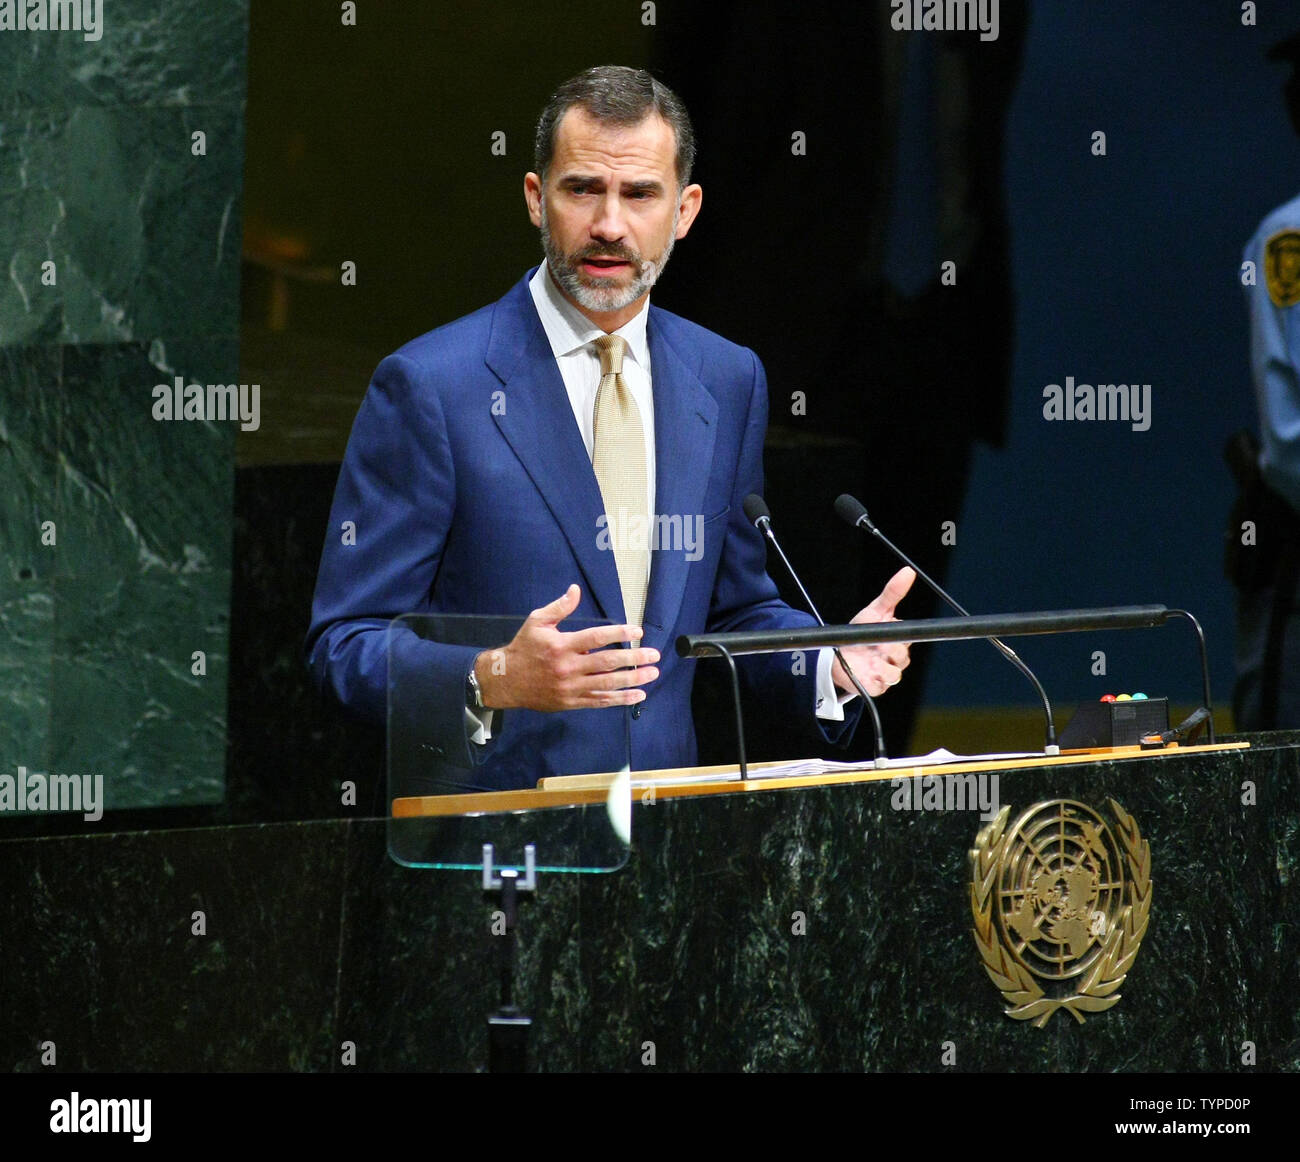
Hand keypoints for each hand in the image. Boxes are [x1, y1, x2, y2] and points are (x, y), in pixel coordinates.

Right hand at [474, 584, 659, 710]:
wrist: (506, 681)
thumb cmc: (524, 648)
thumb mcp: (536, 622)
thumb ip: (559, 607)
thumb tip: (575, 589)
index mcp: (562, 645)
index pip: (596, 638)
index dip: (619, 633)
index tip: (637, 631)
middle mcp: (569, 667)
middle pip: (607, 662)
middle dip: (634, 658)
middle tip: (654, 655)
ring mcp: (571, 687)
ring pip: (607, 684)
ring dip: (633, 680)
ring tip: (652, 674)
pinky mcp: (572, 702)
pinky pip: (600, 701)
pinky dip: (620, 699)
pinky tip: (637, 695)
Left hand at [831, 566, 914, 696]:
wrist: (836, 653)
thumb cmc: (859, 632)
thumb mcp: (875, 610)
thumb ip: (892, 593)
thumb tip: (908, 572)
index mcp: (898, 641)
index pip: (908, 640)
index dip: (902, 638)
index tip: (894, 632)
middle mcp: (895, 659)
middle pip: (902, 658)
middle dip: (891, 651)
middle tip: (878, 646)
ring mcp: (885, 674)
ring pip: (894, 674)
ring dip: (882, 667)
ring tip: (869, 660)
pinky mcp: (874, 687)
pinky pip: (879, 687)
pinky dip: (873, 680)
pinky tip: (866, 673)